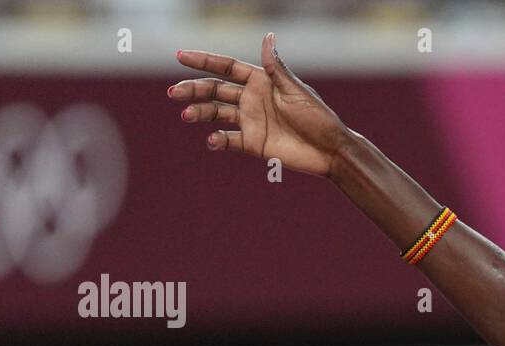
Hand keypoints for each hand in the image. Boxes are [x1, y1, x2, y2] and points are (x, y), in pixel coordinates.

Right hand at [168, 32, 349, 176]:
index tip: (179, 56)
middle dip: (193, 89)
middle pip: (215, 90)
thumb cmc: (318, 117)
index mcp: (261, 81)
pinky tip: (212, 140)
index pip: (226, 67)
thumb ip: (275, 68)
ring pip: (216, 113)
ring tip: (186, 115)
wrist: (330, 150)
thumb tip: (267, 36)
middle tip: (174, 93)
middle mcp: (252, 99)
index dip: (203, 61)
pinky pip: (229, 140)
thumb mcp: (295, 91)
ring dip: (199, 113)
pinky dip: (218, 140)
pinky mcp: (253, 143)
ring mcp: (251, 121)